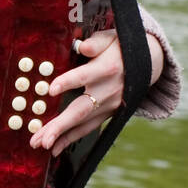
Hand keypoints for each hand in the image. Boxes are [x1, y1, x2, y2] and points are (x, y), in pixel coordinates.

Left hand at [28, 30, 163, 157]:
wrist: (147, 63)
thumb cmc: (120, 47)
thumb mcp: (111, 38)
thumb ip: (96, 42)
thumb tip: (83, 47)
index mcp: (107, 68)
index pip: (84, 76)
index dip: (68, 82)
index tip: (51, 89)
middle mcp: (108, 90)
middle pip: (81, 109)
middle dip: (60, 125)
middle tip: (41, 137)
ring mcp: (109, 105)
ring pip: (83, 123)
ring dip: (61, 136)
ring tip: (41, 144)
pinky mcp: (107, 114)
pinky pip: (87, 129)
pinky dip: (70, 139)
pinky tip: (54, 149)